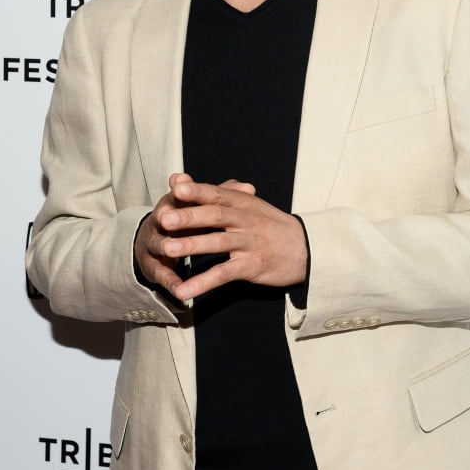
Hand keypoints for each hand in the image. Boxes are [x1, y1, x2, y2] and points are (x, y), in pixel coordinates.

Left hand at [134, 173, 307, 301]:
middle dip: (188, 217)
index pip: (216, 193)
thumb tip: (179, 179)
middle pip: (215, 215)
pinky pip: (225, 274)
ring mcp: (250, 243)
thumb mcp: (246, 203)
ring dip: (192, 246)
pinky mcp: (252, 266)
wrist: (305, 248)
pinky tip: (185, 290)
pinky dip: (204, 282)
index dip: (196, 190)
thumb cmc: (268, 224)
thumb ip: (212, 193)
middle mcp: (246, 220)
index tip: (175, 187)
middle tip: (163, 218)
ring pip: (218, 242)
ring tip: (166, 250)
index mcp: (242, 202)